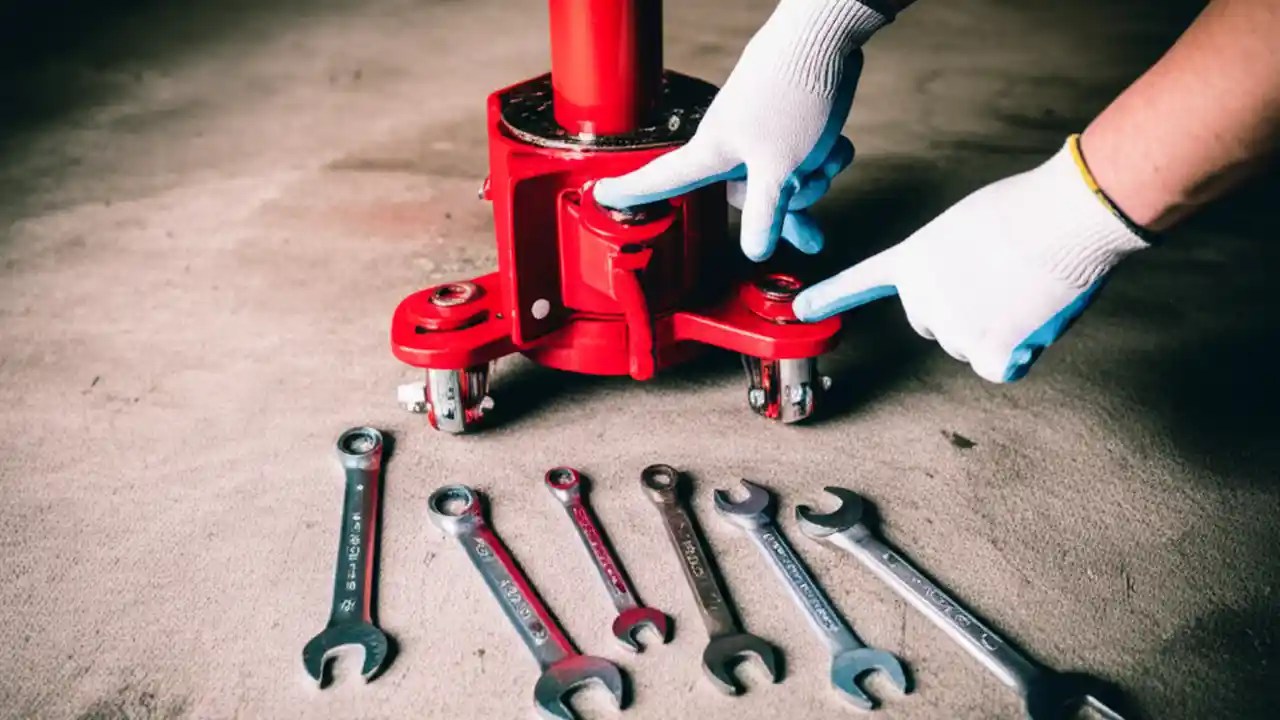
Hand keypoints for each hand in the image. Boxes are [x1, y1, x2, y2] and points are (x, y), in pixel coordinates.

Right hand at [594, 0, 888, 261]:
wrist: (824, 36)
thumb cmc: (792, 96)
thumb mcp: (781, 169)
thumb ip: (765, 215)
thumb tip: (754, 253)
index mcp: (713, 151)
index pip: (662, 179)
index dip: (630, 191)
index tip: (599, 195)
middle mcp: (730, 143)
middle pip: (748, 197)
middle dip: (786, 205)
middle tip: (810, 215)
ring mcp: (758, 132)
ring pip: (782, 179)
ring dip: (813, 176)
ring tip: (827, 156)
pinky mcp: (784, 122)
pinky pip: (801, 157)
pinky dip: (823, 155)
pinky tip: (835, 144)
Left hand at [793, 137, 1150, 381]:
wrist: (1063, 217)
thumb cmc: (1032, 210)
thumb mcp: (969, 226)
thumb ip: (955, 264)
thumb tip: (979, 293)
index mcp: (914, 260)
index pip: (862, 282)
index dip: (830, 297)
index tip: (800, 309)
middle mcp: (921, 298)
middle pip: (936, 325)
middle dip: (965, 313)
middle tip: (1002, 281)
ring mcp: (951, 328)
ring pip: (972, 347)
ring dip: (1001, 329)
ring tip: (1025, 289)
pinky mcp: (986, 353)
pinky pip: (1001, 368)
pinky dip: (1020, 354)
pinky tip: (1033, 320)